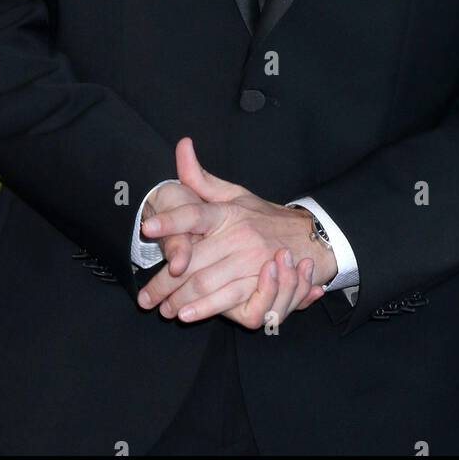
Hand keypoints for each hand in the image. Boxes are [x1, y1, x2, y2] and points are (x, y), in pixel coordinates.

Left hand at [137, 138, 331, 328]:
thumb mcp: (236, 194)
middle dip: (164, 282)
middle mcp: (240, 237)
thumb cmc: (266, 218)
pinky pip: (231, 302)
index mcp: (229, 213)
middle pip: (192, 261)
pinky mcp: (261, 287)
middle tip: (145, 298)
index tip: (148, 226)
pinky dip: (207, 309)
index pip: (196, 214)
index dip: (171, 220)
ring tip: (163, 309)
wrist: (313, 239)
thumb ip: (201, 178)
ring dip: (180, 300)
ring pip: (207, 284)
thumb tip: (182, 145)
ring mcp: (252, 263)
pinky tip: (189, 314)